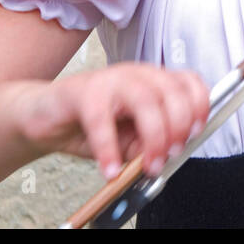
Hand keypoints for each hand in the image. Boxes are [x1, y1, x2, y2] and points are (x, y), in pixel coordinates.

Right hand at [11, 63, 210, 180]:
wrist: (44, 118)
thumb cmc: (91, 127)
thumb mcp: (129, 140)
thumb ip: (148, 143)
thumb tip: (165, 155)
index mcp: (154, 81)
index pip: (189, 82)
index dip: (199, 105)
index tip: (195, 133)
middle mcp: (136, 74)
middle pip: (171, 91)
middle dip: (177, 127)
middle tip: (169, 156)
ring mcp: (110, 79)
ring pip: (145, 99)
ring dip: (153, 136)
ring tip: (148, 165)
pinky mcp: (82, 91)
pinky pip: (100, 118)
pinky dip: (108, 148)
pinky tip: (110, 169)